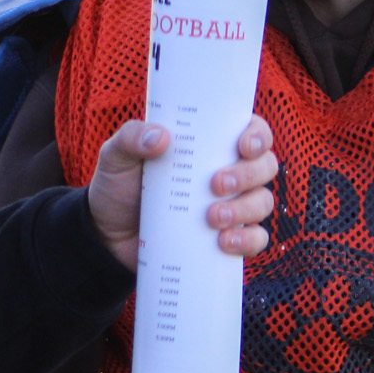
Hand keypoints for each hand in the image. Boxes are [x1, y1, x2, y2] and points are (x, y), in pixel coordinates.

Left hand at [86, 115, 276, 269]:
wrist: (108, 236)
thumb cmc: (119, 186)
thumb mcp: (116, 156)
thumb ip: (131, 138)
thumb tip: (161, 137)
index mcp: (209, 144)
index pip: (251, 130)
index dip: (258, 134)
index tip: (244, 145)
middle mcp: (228, 171)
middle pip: (265, 165)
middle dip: (249, 174)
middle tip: (216, 184)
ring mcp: (231, 206)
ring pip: (262, 201)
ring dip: (245, 209)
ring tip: (213, 218)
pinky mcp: (227, 238)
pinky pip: (255, 239)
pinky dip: (247, 241)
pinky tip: (224, 242)